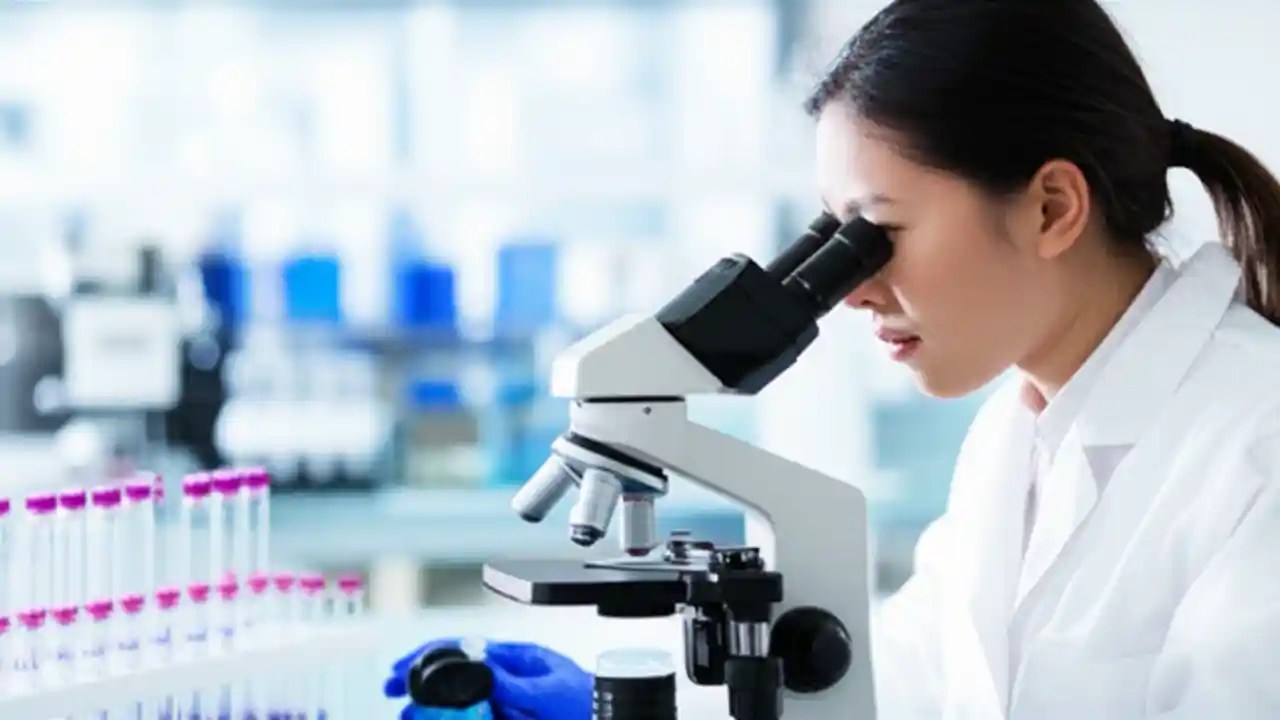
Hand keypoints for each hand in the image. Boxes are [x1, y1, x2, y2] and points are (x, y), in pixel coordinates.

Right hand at [384, 638, 592, 719]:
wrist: (608, 719)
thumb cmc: (591, 701)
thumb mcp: (551, 690)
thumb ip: (515, 681)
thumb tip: (481, 668)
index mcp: (518, 659)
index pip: (465, 648)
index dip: (432, 655)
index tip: (406, 667)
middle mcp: (508, 678)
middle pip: (455, 674)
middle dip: (421, 680)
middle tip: (393, 691)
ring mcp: (507, 701)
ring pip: (460, 699)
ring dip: (432, 705)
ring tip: (409, 713)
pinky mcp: (509, 717)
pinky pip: (475, 714)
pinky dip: (455, 715)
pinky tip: (435, 717)